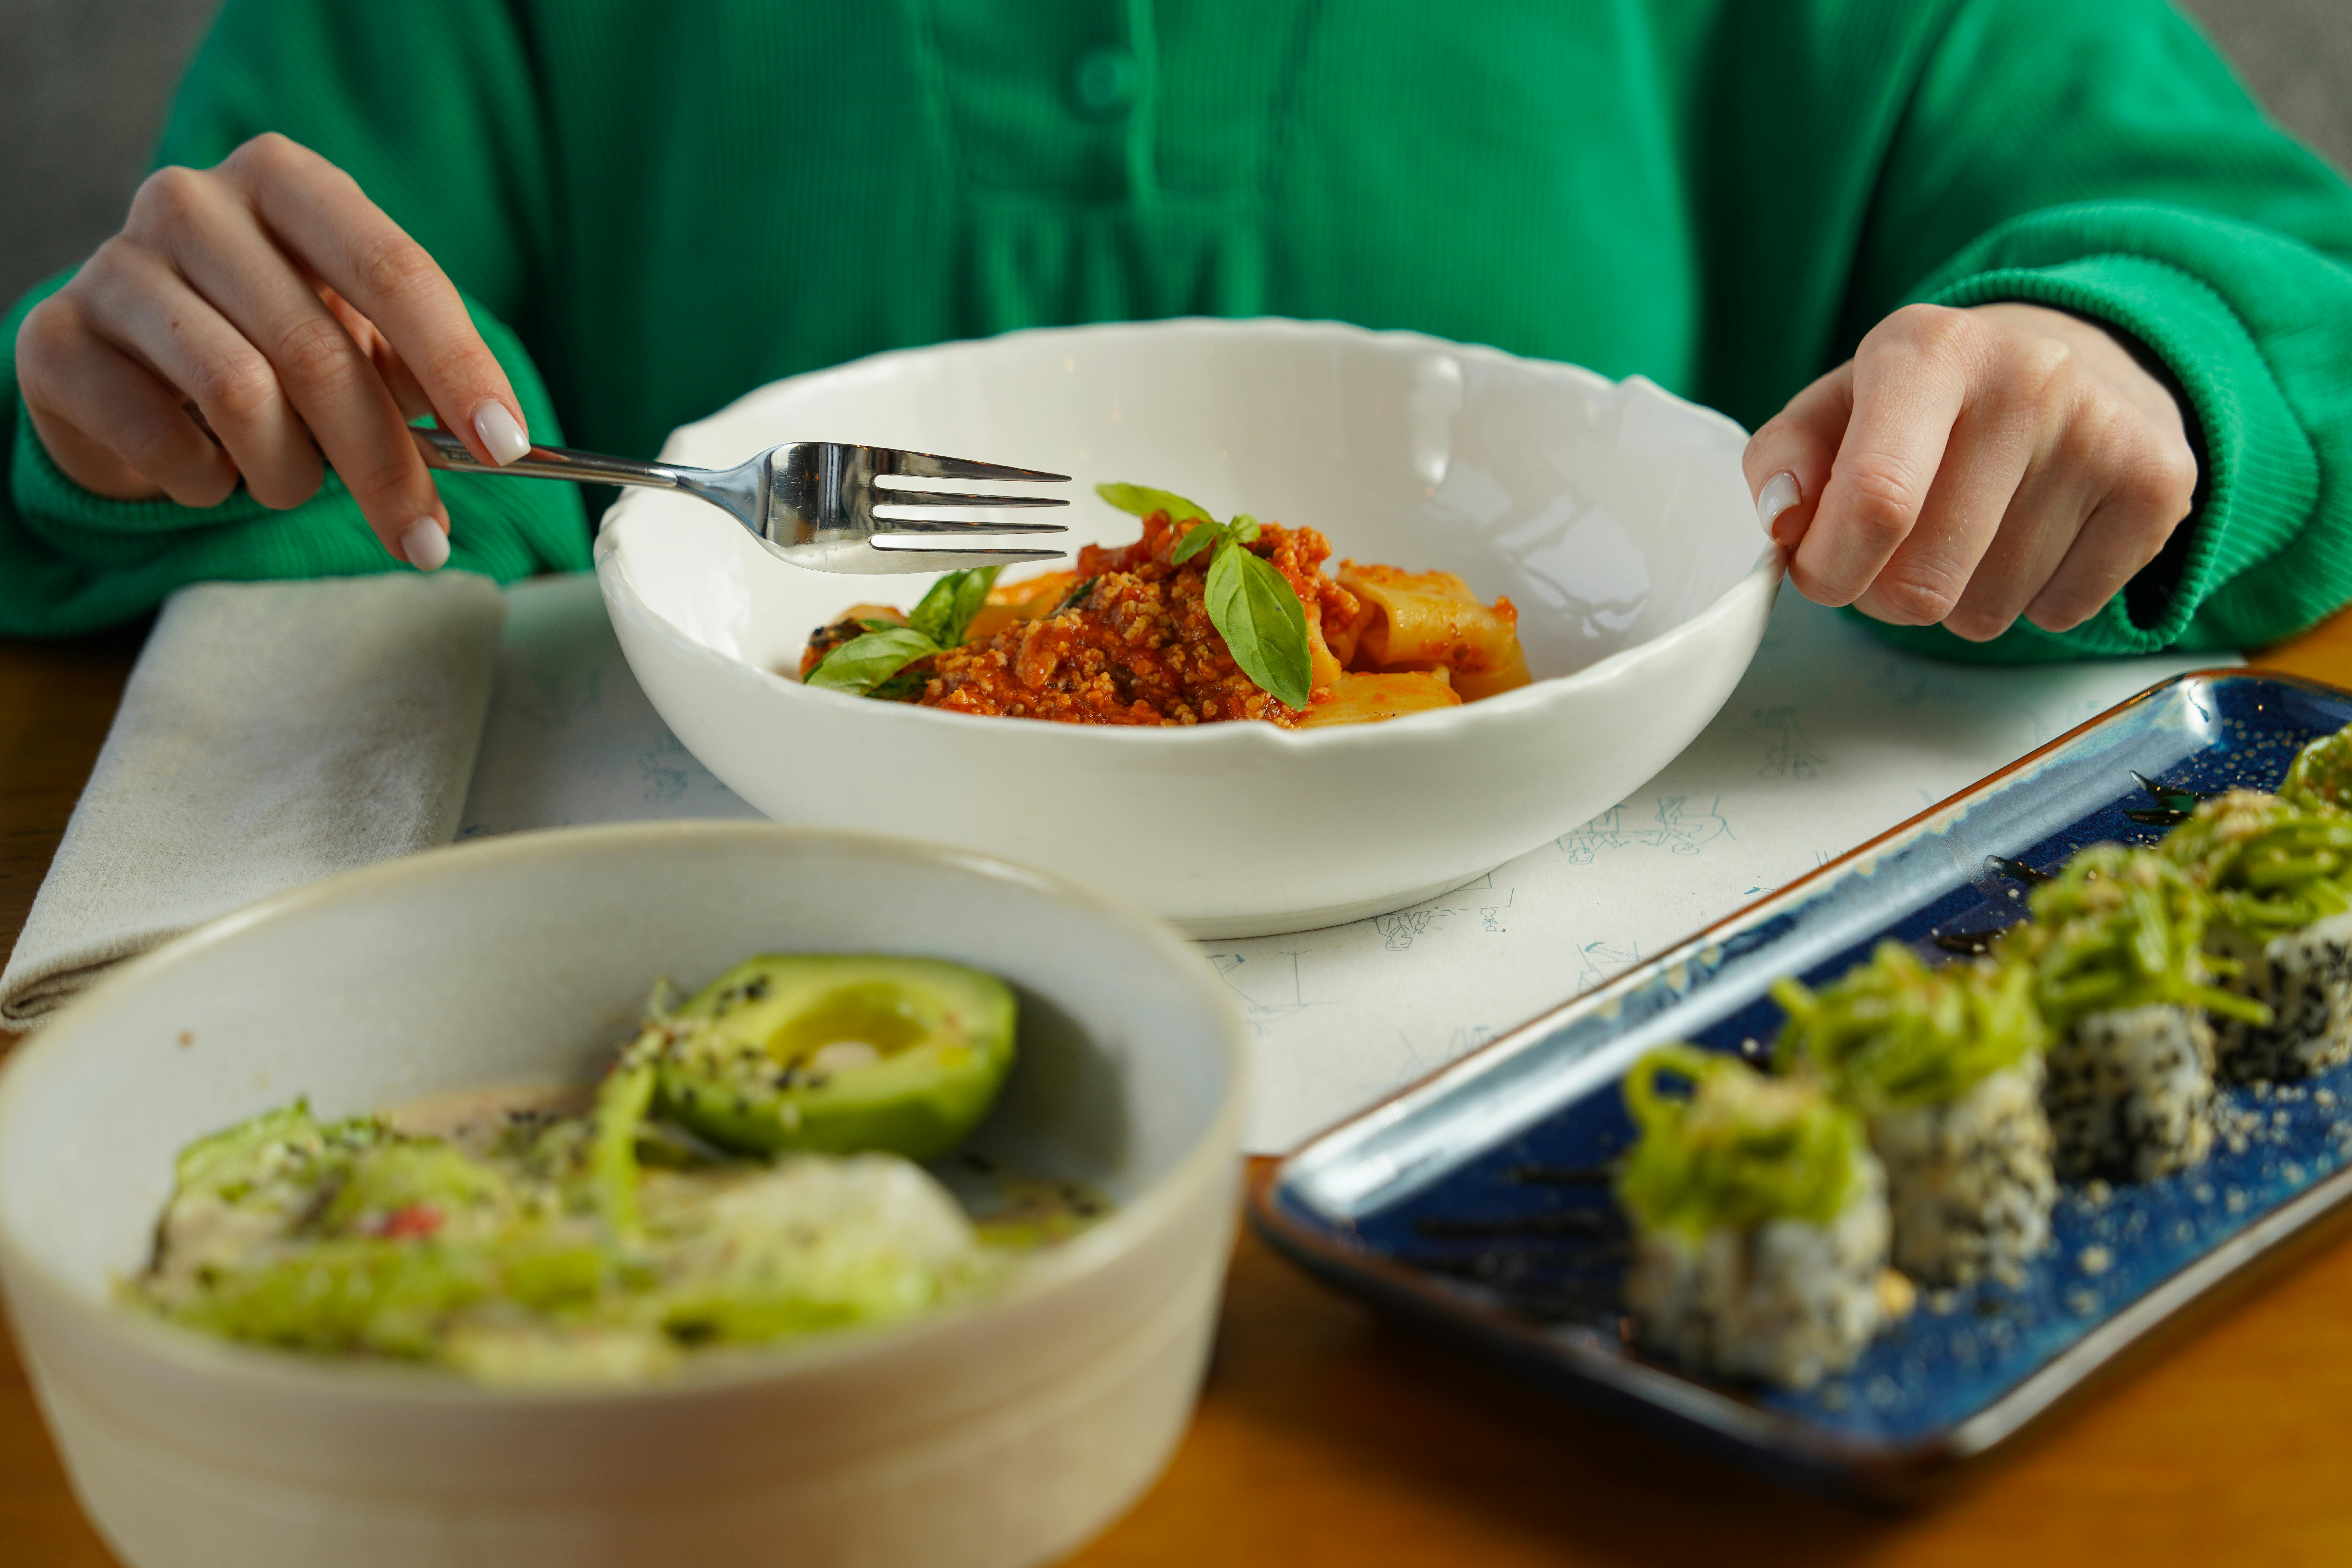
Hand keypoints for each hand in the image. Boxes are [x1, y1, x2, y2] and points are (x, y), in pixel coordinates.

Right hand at [12, 133, 531, 570]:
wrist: (135, 360)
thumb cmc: (267, 341)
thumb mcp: (351, 335)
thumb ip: (411, 371)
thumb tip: (487, 438)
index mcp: (287, 182)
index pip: (395, 270)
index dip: (458, 365)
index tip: (507, 447)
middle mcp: (194, 203)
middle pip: (319, 351)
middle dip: (385, 463)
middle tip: (424, 538)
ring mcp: (116, 266)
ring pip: (241, 396)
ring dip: (289, 474)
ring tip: (292, 487)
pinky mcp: (57, 339)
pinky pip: (159, 436)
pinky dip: (206, 479)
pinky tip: (211, 472)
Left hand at [1743, 302, 2197, 640]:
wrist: (2075, 355)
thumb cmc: (1929, 402)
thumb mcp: (1836, 407)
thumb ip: (1781, 462)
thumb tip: (1783, 525)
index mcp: (1930, 349)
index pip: (1877, 500)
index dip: (1831, 570)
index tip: (1821, 571)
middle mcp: (2030, 379)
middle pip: (1923, 582)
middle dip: (1886, 594)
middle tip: (1899, 549)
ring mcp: (2105, 434)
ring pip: (1986, 611)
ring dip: (1957, 596)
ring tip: (1973, 528)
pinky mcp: (2159, 488)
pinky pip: (2057, 615)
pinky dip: (2027, 599)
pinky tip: (2033, 531)